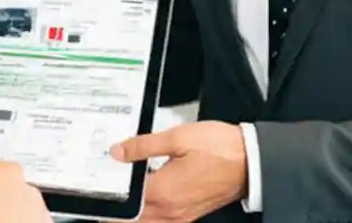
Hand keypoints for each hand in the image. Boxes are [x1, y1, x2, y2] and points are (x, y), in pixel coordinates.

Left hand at [111, 122, 247, 222]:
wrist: (250, 161)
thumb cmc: (219, 148)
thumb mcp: (178, 137)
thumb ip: (143, 146)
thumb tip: (118, 152)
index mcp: (163, 192)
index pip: (125, 199)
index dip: (110, 188)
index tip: (100, 178)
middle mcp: (170, 211)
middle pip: (132, 218)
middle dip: (117, 209)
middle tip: (105, 194)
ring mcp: (181, 216)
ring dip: (132, 213)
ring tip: (123, 197)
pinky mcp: (189, 214)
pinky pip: (160, 222)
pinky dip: (148, 215)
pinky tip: (146, 200)